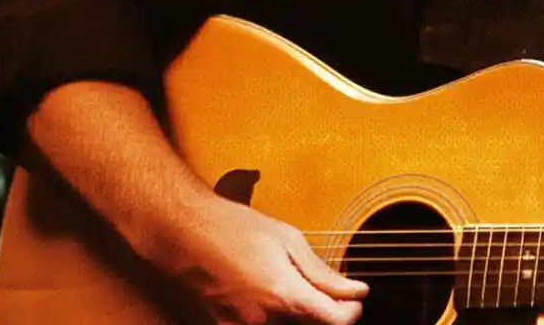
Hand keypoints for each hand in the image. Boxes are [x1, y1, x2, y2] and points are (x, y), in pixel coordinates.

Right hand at [142, 196, 368, 323]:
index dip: (352, 311)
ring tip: (291, 276)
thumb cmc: (236, 228)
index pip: (337, 320)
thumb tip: (356, 291)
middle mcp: (266, 317)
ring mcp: (244, 324)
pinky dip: (274, 312)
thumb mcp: (289, 240)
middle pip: (312, 323)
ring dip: (299, 308)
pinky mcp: (227, 324)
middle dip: (327, 306)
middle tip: (328, 284)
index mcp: (286, 293)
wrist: (187, 231)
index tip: (356, 297)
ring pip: (288, 324)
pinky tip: (269, 289)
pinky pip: (262, 324)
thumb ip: (323, 273)